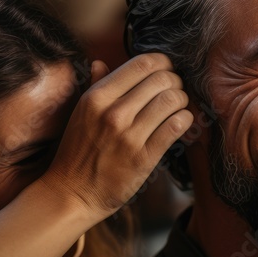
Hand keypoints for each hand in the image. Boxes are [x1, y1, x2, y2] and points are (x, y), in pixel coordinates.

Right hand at [39, 53, 191, 220]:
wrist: (72, 194)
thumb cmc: (77, 152)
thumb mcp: (80, 114)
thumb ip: (94, 86)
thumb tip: (100, 62)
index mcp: (97, 97)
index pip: (142, 63)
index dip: (163, 62)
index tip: (166, 70)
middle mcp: (113, 113)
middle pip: (162, 79)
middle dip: (176, 81)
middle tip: (175, 91)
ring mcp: (129, 136)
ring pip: (172, 100)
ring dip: (182, 101)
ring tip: (178, 108)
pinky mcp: (143, 158)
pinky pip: (176, 127)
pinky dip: (185, 120)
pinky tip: (180, 123)